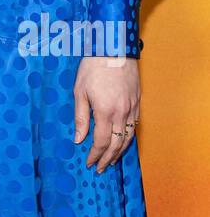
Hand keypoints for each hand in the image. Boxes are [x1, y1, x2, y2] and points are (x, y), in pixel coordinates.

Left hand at [73, 56, 140, 172]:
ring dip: (119, 152)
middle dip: (107, 159)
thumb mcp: (80, 91)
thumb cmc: (93, 67)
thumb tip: (78, 139)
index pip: (101, 142)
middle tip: (100, 168)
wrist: (114, 48)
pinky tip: (122, 142)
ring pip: (128, 138)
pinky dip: (128, 139)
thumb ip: (80, 117)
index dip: (95, 155)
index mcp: (105, 111)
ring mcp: (132, 108)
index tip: (89, 163)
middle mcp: (121, 113)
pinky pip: (134, 126)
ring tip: (111, 161)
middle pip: (116, 144)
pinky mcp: (137, 102)